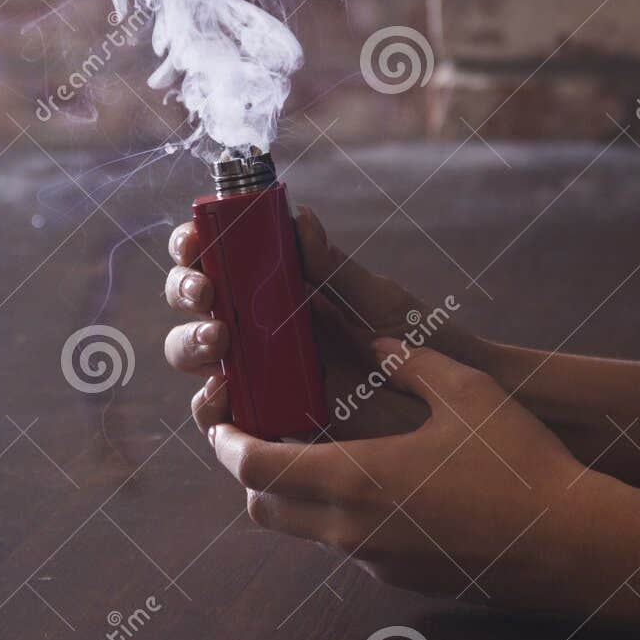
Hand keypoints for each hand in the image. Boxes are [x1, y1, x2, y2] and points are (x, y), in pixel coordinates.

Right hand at [164, 207, 493, 439]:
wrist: (455, 400)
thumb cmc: (421, 340)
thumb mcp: (378, 299)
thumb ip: (334, 267)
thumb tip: (299, 218)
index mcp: (280, 286)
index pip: (218, 257)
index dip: (193, 246)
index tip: (194, 240)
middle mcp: (260, 327)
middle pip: (196, 304)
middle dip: (185, 292)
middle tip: (207, 293)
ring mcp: (261, 374)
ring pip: (197, 357)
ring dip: (191, 343)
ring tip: (219, 340)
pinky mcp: (269, 422)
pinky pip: (222, 419)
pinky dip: (210, 408)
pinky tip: (221, 395)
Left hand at [197, 340, 624, 608]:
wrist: (570, 544)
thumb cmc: (518, 463)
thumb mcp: (465, 391)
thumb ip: (411, 362)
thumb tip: (378, 346)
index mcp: (352, 478)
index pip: (253, 466)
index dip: (225, 443)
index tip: (220, 421)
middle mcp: (350, 529)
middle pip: (263, 507)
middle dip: (249, 472)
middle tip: (260, 434)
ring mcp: (375, 560)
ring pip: (305, 530)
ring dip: (296, 494)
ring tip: (318, 451)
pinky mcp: (402, 578)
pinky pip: (351, 545)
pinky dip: (342, 516)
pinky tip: (382, 484)